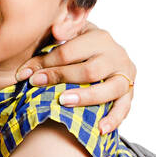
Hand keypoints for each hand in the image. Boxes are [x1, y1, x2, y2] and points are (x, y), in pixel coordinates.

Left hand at [15, 22, 135, 132]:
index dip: (45, 62)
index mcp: (99, 37)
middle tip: (36, 84)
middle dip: (60, 78)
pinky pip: (124, 107)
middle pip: (89, 70)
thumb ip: (62, 27)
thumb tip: (56, 30)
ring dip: (86, 97)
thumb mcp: (70, 31)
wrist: (103, 52)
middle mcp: (116, 55)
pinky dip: (114, 119)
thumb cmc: (78, 43)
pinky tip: (100, 129)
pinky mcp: (130, 92)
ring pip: (110, 88)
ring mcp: (125, 74)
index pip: (69, 51)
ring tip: (63, 102)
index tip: (25, 73)